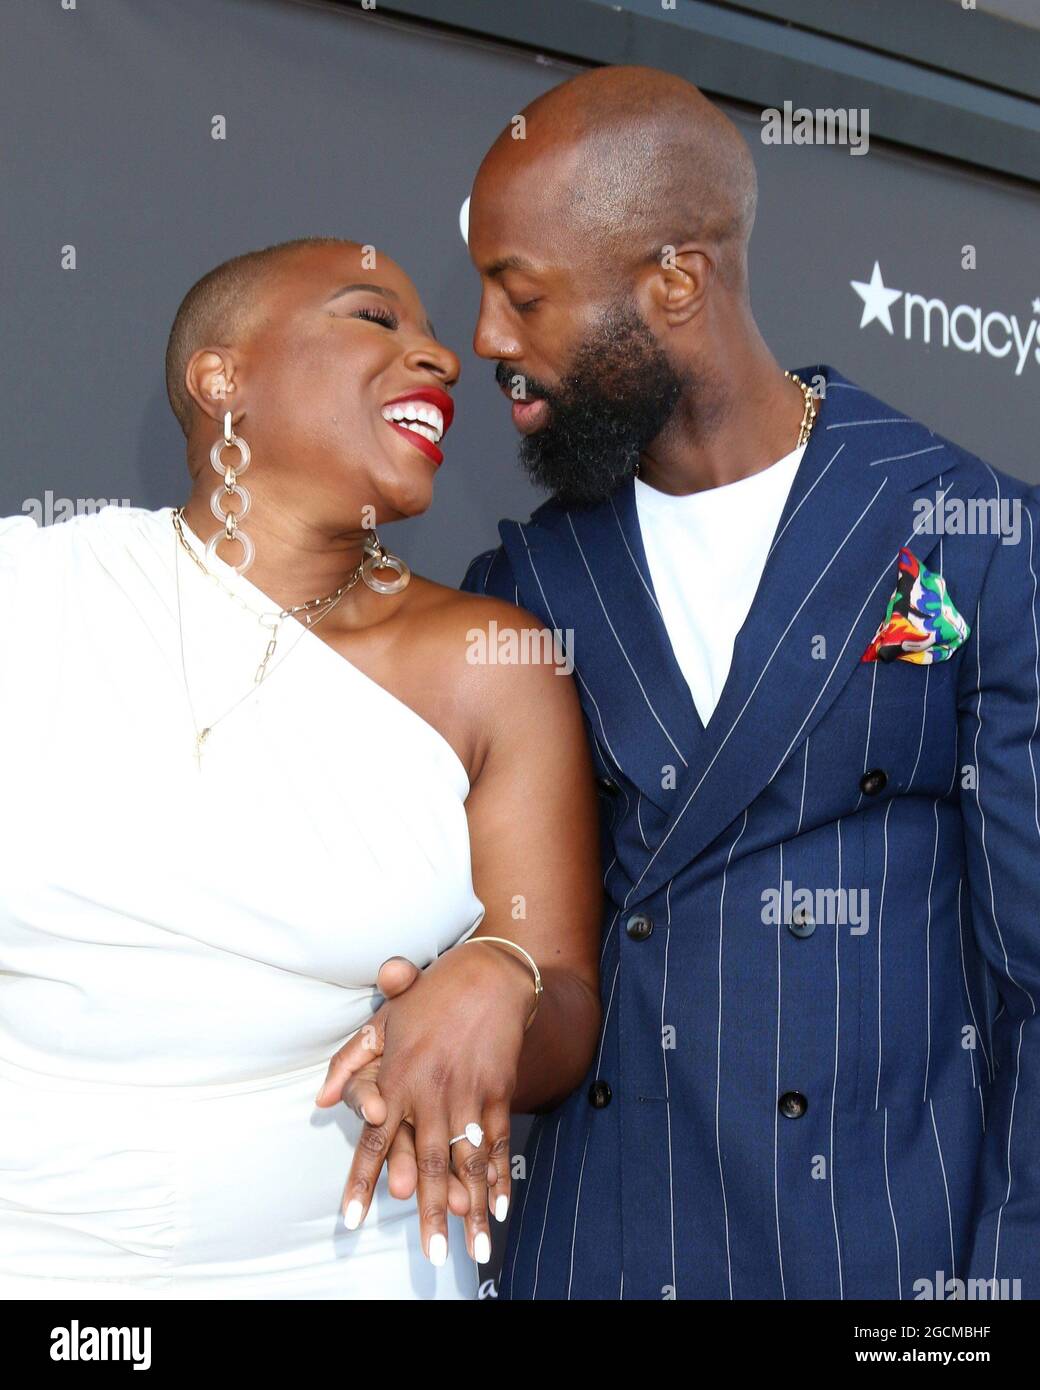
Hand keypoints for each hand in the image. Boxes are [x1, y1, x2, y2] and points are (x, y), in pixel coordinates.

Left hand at [314, 942, 533, 1264]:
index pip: (374, 1139)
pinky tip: (500, 1208)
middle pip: (425, 1161)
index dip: (362, 1180)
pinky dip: (499, 1177)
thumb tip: (320, 1100)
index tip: (353, 1220)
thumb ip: (349, 1062)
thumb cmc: (432, 996)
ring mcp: (468, 1093)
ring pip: (467, 1161)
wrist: (490, 973)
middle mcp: (431, 1092)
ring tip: (474, 1248)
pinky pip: (497, 1142)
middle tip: (431, 1256)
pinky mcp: (498, 1090)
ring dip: (471, 1207)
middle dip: (427, 1211)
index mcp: (397, 1077)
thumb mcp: (383, 1021)